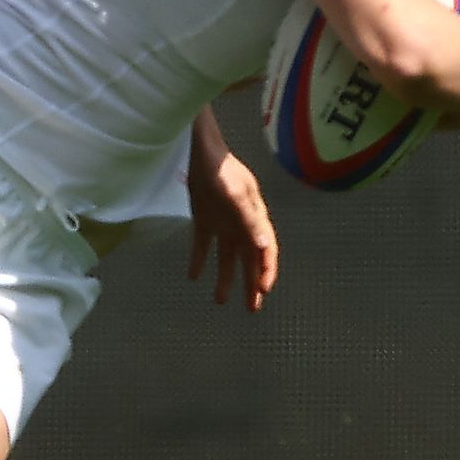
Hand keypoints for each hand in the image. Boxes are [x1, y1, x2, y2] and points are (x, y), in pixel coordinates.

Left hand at [186, 146, 276, 311]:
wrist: (200, 152)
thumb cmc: (223, 171)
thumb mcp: (237, 195)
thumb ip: (250, 221)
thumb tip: (265, 246)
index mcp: (256, 219)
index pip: (266, 251)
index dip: (267, 271)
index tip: (263, 290)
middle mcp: (242, 225)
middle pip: (249, 259)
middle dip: (251, 283)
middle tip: (252, 308)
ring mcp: (223, 223)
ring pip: (227, 257)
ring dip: (226, 278)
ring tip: (220, 300)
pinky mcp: (204, 220)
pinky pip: (202, 245)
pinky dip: (199, 260)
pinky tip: (193, 277)